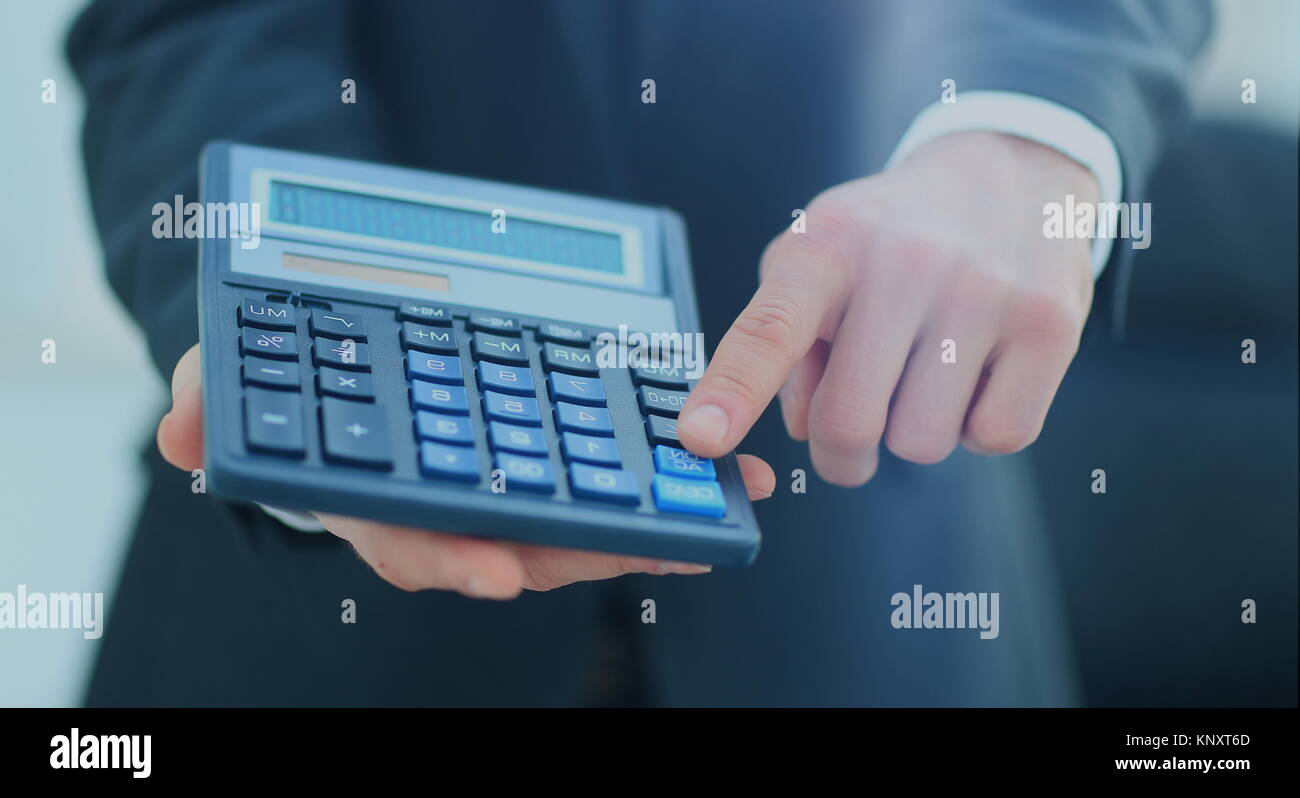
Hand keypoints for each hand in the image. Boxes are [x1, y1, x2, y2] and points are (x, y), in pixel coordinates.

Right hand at [159, 344, 774, 597]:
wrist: (337, 366)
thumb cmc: (291, 385)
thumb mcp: (238, 380)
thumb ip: (211, 397)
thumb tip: (180, 429)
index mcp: (378, 500)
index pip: (413, 545)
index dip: (451, 561)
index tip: (498, 574)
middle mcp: (447, 511)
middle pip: (524, 547)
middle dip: (591, 551)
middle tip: (661, 546)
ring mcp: (501, 493)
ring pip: (577, 523)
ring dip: (648, 525)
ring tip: (715, 513)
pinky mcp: (541, 464)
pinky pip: (599, 479)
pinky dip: (653, 483)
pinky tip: (710, 472)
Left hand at [678, 131, 1097, 485]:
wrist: (1009, 177)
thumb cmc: (890, 237)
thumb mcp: (814, 260)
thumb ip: (783, 344)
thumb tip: (801, 430)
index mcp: (830, 244)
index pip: (770, 328)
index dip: (732, 391)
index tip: (701, 437)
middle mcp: (908, 262)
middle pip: (850, 423)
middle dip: (840, 455)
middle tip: (849, 438)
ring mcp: (986, 292)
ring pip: (922, 443)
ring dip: (913, 432)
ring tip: (923, 373)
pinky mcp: (1051, 326)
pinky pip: (994, 437)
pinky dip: (977, 427)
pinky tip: (975, 374)